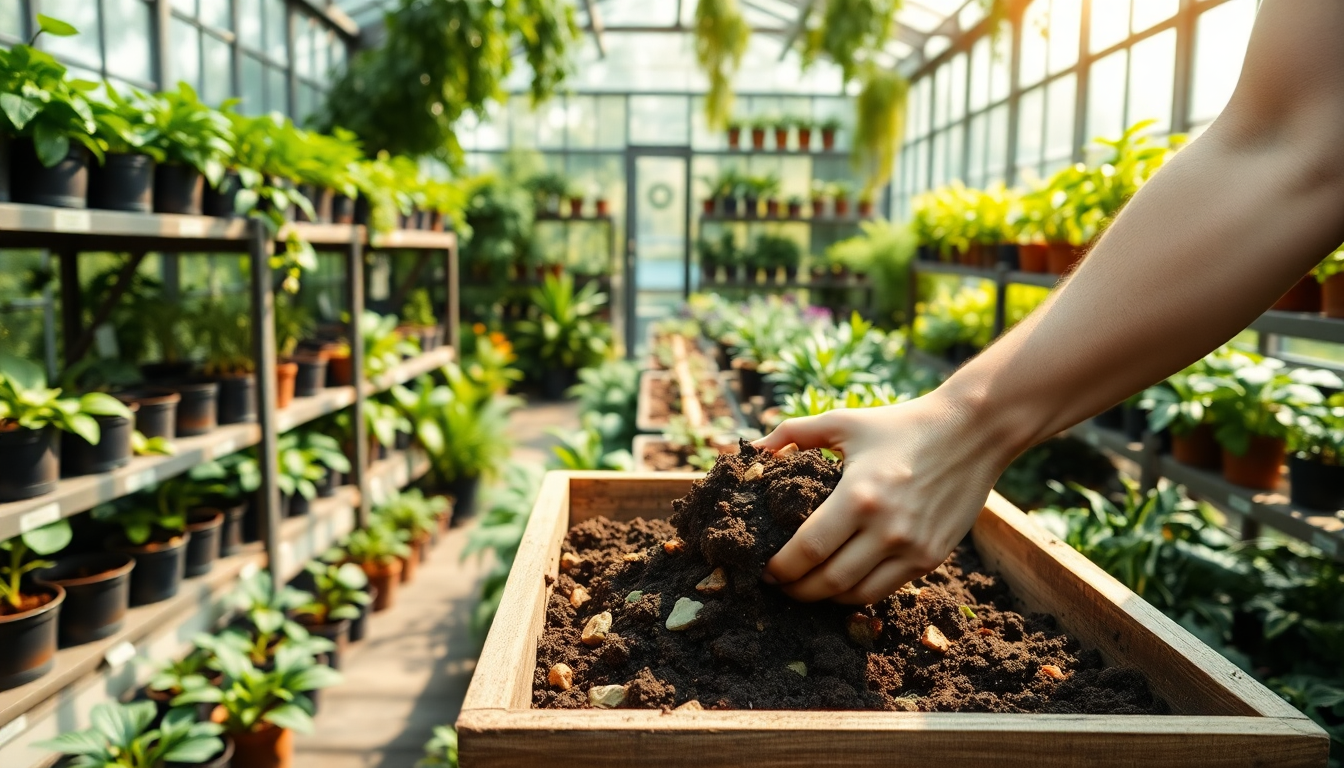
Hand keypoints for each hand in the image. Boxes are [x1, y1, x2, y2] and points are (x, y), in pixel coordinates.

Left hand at [754, 390, 1016, 603]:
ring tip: (807, 587)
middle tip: (780, 585)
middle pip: (828, 582)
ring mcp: (912, 548)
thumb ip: (792, 433)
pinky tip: (842, 582)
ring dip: (826, 598)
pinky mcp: (931, 558)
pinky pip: (885, 589)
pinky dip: (858, 592)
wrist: (972, 432)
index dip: (781, 568)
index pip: (808, 550)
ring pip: (856, 595)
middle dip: (796, 590)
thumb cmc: (900, 425)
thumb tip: (751, 449)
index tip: (766, 569)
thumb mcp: (844, 422)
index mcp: (858, 497)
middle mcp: (887, 530)